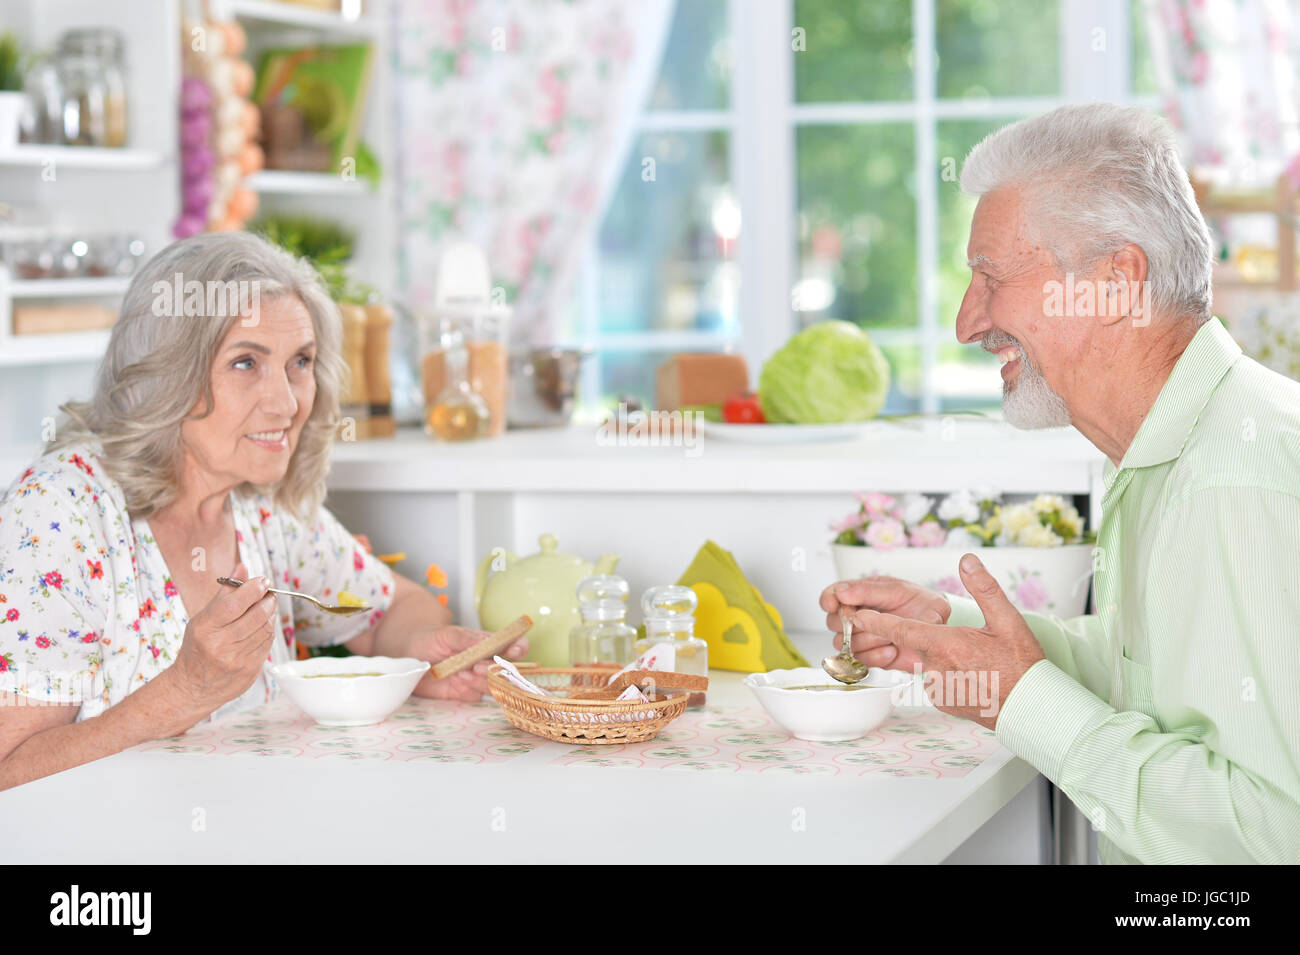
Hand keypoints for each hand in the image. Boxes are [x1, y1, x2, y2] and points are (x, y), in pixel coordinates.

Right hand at [166, 562, 277, 720]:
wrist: (192, 687)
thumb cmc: (197, 647)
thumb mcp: (203, 618)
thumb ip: (225, 593)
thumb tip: (243, 567)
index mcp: (205, 628)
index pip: (235, 604)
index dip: (253, 589)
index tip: (262, 580)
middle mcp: (220, 645)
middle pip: (257, 616)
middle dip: (268, 600)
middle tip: (268, 593)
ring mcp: (236, 660)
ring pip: (266, 629)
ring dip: (270, 614)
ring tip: (266, 607)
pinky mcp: (250, 671)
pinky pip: (267, 644)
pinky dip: (269, 630)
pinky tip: (263, 625)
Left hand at [405, 626, 529, 701]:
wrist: (409, 656)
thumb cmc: (431, 639)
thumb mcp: (447, 634)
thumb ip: (468, 639)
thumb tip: (488, 642)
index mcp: (490, 644)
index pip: (514, 646)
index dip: (519, 649)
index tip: (515, 650)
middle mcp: (488, 663)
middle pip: (507, 672)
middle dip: (497, 671)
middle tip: (478, 667)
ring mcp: (478, 679)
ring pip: (493, 686)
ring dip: (480, 681)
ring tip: (460, 674)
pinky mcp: (465, 693)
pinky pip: (475, 697)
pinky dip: (467, 690)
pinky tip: (455, 682)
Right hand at [819, 574, 951, 672]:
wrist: (941, 628)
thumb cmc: (921, 604)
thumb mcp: (898, 590)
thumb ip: (868, 590)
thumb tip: (842, 592)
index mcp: (860, 594)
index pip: (830, 596)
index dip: (828, 600)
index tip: (835, 604)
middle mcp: (857, 616)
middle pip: (833, 622)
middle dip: (852, 623)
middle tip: (871, 618)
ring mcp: (863, 638)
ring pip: (844, 644)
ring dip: (867, 640)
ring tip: (889, 635)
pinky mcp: (871, 657)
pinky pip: (860, 661)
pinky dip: (876, 656)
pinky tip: (892, 649)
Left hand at [849, 553, 1043, 729]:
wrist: (1034, 710)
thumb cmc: (1023, 665)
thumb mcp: (1007, 620)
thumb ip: (984, 588)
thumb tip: (967, 561)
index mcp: (945, 646)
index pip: (900, 630)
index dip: (876, 621)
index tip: (856, 615)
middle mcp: (935, 670)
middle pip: (917, 645)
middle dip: (929, 638)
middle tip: (966, 643)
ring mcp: (938, 690)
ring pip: (928, 663)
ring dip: (944, 657)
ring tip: (979, 662)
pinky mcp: (943, 703)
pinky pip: (937, 681)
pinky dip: (949, 674)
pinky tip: (974, 676)